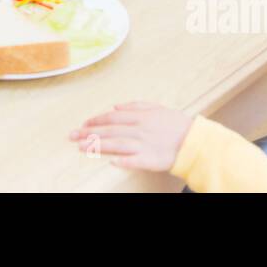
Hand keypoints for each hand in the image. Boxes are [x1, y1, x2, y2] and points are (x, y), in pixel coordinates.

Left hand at [69, 102, 193, 171]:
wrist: (195, 141)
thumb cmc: (175, 124)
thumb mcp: (156, 108)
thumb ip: (135, 106)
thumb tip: (115, 106)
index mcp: (140, 116)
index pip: (111, 117)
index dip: (95, 121)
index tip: (82, 125)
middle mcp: (139, 129)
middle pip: (109, 130)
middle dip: (88, 133)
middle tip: (72, 136)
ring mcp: (144, 144)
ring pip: (116, 144)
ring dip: (97, 145)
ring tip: (81, 147)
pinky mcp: (150, 159)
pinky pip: (133, 160)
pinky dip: (122, 160)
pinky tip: (110, 161)